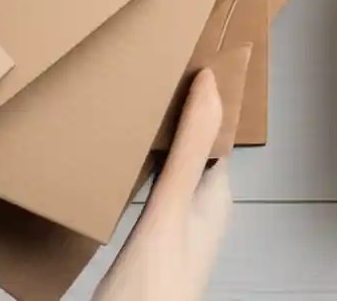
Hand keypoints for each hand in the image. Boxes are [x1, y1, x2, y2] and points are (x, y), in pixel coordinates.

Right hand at [93, 70, 232, 300]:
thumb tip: (211, 84)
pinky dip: (140, 168)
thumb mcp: (171, 206)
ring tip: (135, 105)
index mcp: (216, 195)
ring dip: (160, 140)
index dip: (209, 97)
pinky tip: (118, 164)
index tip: (192, 58)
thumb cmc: (156, 285)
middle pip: (196, 147)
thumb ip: (191, 149)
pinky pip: (152, 191)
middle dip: (181, 113)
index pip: (218, 132)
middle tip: (155, 70)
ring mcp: (177, 227)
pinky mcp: (151, 243)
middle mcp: (202, 208)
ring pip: (174, 168)